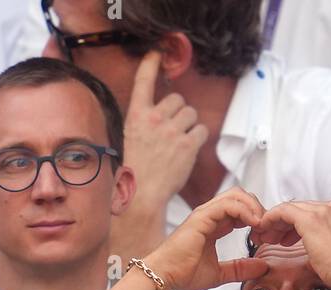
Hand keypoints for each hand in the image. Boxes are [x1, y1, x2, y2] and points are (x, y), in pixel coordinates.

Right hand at [123, 51, 207, 211]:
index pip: (143, 81)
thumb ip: (143, 124)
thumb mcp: (129, 140)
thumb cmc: (134, 172)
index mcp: (136, 116)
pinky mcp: (187, 145)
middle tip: (174, 128)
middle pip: (177, 99)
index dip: (151, 63)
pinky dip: (198, 138)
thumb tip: (156, 115)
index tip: (157, 52)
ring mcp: (172, 131)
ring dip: (189, 124)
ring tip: (181, 140)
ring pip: (191, 113)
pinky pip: (201, 130)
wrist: (141, 195)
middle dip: (178, 110)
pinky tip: (189, 149)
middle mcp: (154, 119)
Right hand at [143, 187, 269, 289]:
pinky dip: (245, 211)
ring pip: (236, 196)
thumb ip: (240, 268)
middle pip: (240, 196)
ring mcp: (205, 214)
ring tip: (263, 224)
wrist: (163, 277)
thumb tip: (262, 267)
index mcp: (214, 225)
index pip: (240, 209)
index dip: (256, 217)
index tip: (266, 234)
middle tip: (267, 226)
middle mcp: (210, 216)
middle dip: (258, 208)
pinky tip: (254, 224)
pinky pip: (228, 205)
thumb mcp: (220, 274)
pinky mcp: (202, 217)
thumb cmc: (183, 274)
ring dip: (254, 207)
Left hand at [249, 200, 330, 285]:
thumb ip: (322, 244)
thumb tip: (312, 251)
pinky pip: (284, 211)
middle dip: (281, 224)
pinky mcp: (311, 218)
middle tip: (268, 238)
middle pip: (299, 209)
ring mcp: (323, 210)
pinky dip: (272, 219)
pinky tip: (264, 230)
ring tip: (265, 238)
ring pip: (291, 209)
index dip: (292, 225)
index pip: (310, 213)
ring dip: (275, 223)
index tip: (282, 238)